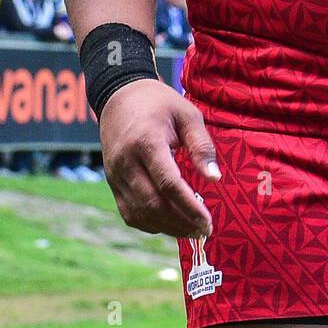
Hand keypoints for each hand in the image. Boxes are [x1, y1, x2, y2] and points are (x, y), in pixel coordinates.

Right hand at [98, 79, 217, 237]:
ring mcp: (115, 175)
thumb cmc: (160, 103)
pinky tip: (171, 224)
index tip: (209, 222)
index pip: (168, 184)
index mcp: (146, 142)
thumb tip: (215, 178)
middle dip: (181, 223)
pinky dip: (150, 224)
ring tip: (192, 231)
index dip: (190, 207)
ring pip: (139, 214)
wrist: (120, 96)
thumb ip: (202, 146)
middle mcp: (126, 163)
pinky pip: (129, 213)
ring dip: (167, 228)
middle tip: (205, 231)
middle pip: (152, 204)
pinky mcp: (112, 182)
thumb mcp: (187, 114)